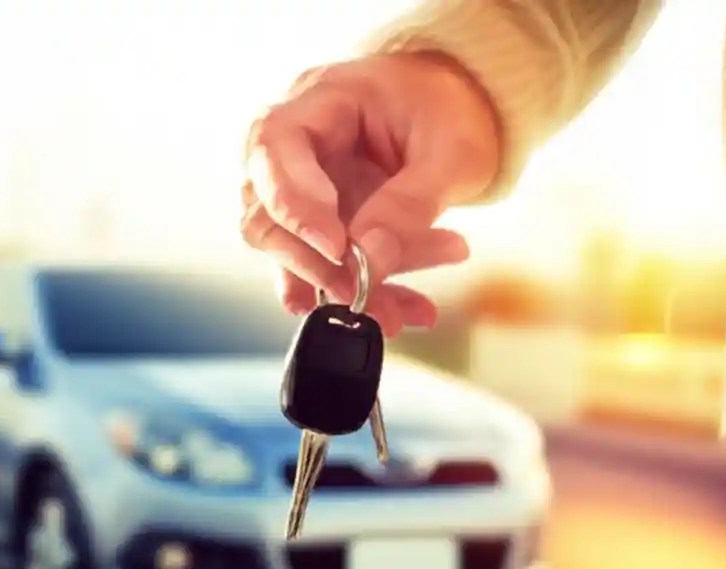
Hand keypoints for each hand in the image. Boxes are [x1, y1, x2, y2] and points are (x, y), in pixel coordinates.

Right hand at [240, 51, 500, 335]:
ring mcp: (304, 189)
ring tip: (406, 310)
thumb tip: (369, 257)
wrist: (460, 109)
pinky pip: (329, 270)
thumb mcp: (453, 151)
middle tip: (366, 292)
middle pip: (265, 213)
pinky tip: (407, 309)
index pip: (273, 147)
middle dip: (314, 265)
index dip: (293, 203)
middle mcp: (296, 146)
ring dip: (346, 289)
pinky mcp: (323, 225)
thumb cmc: (451, 109)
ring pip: (296, 255)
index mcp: (320, 100)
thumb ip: (411, 202)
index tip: (337, 248)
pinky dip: (368, 294)